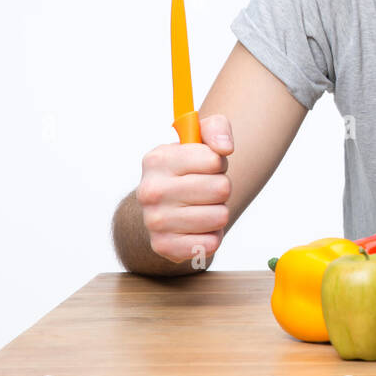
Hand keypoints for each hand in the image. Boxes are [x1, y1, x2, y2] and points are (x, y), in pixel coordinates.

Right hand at [137, 114, 234, 263]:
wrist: (162, 208)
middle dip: (221, 188)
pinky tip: (198, 228)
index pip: (214, 159)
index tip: (207, 165)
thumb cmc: (188, 170)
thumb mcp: (199, 138)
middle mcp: (150, 191)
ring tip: (201, 207)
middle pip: (221, 189)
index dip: (218, 163)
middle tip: (206, 189)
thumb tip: (224, 147)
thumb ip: (216, 128)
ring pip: (220, 217)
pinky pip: (211, 244)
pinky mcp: (164, 246)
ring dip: (218, 212)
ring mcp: (154, 221)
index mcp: (157, 159)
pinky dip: (211, 236)